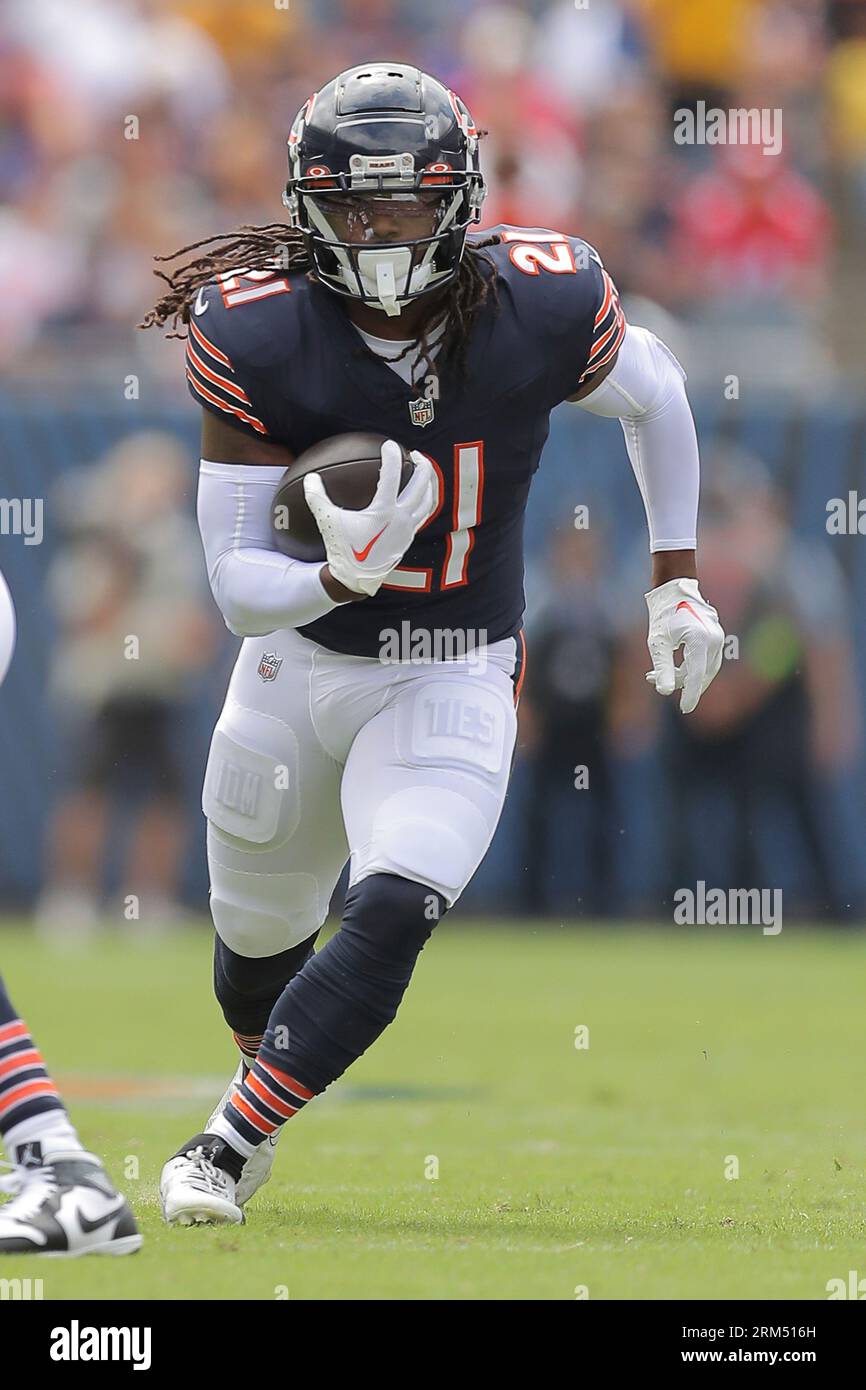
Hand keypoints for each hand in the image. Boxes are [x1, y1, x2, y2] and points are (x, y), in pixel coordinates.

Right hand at [304, 440, 435, 596]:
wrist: (356, 579)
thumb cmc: (342, 549)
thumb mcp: (327, 522)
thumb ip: (317, 497)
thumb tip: (310, 478)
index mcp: (383, 511)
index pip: (392, 476)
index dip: (391, 456)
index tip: (389, 444)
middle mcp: (401, 518)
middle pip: (421, 485)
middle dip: (422, 466)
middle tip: (415, 453)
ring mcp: (408, 529)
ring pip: (427, 500)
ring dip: (428, 483)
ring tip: (423, 472)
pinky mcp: (409, 538)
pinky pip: (423, 514)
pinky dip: (424, 501)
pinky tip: (417, 497)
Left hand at [645, 577, 723, 713]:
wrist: (675, 589)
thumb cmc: (663, 614)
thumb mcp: (658, 643)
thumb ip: (663, 668)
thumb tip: (664, 692)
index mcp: (701, 640)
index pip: (697, 675)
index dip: (690, 694)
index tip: (685, 710)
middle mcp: (714, 640)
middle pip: (701, 673)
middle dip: (681, 683)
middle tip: (656, 682)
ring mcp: (717, 638)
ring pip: (704, 668)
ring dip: (684, 676)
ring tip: (657, 673)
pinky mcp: (715, 637)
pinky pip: (705, 660)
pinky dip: (690, 667)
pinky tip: (672, 667)